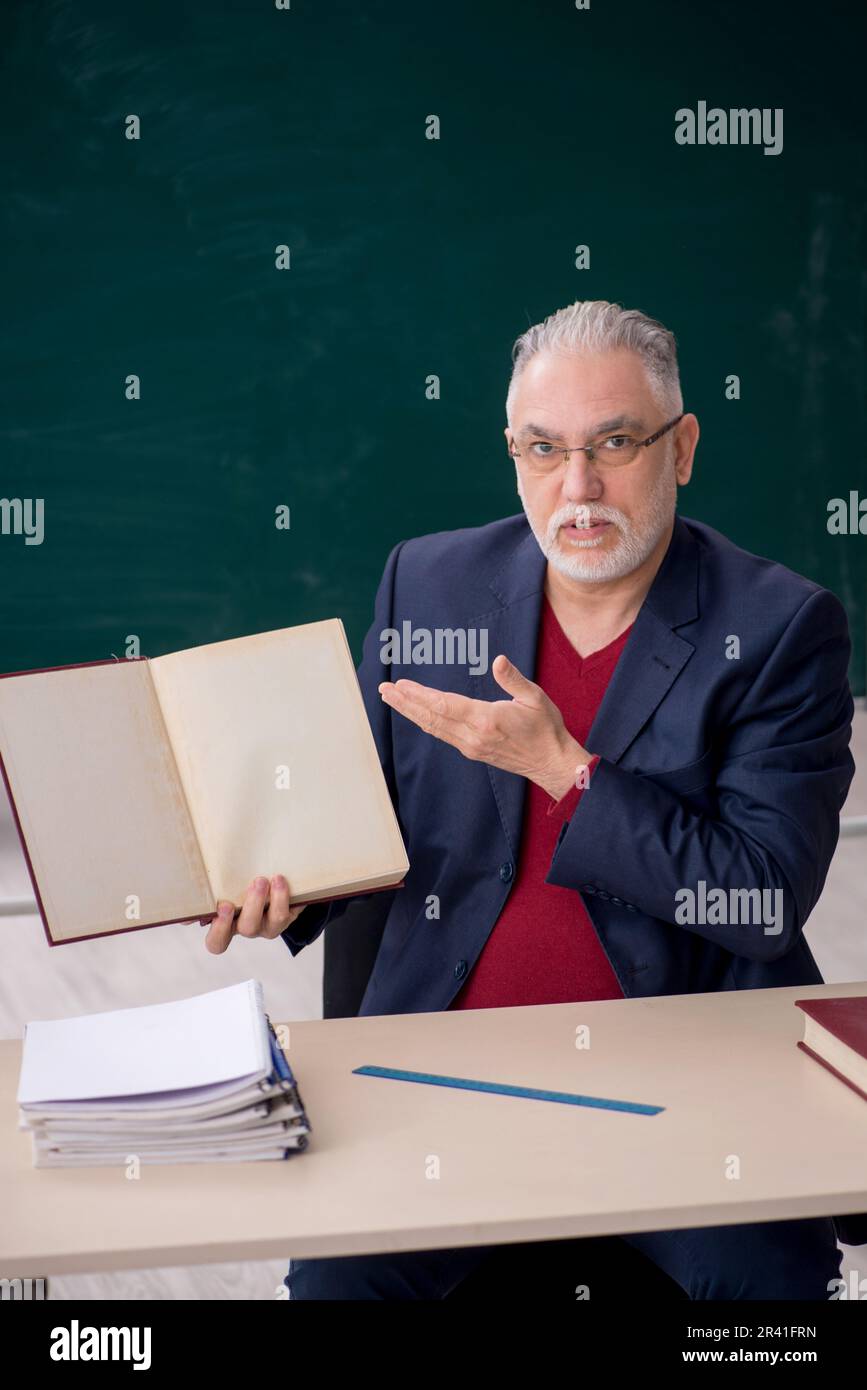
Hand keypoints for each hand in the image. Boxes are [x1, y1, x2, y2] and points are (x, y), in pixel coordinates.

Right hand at [200, 875, 306, 953]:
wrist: (273, 883)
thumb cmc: (237, 886)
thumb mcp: (219, 888)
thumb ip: (201, 898)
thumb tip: (181, 911)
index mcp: (227, 926)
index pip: (217, 942)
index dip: (220, 929)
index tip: (222, 906)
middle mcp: (248, 927)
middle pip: (248, 928)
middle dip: (252, 906)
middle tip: (255, 883)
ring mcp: (270, 924)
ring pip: (274, 921)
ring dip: (274, 899)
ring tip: (272, 878)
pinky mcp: (289, 915)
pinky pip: (291, 911)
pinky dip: (287, 896)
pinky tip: (283, 879)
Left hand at [379, 654, 591, 800]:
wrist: (551, 763)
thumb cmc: (546, 729)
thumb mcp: (535, 698)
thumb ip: (513, 679)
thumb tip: (498, 661)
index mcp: (486, 720)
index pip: (443, 705)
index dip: (419, 695)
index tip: (400, 685)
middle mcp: (473, 736)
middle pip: (431, 717)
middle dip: (405, 703)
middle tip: (384, 690)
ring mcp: (471, 746)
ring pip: (434, 728)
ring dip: (411, 713)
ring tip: (393, 699)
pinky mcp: (473, 751)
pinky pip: (443, 735)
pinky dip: (426, 723)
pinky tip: (418, 715)